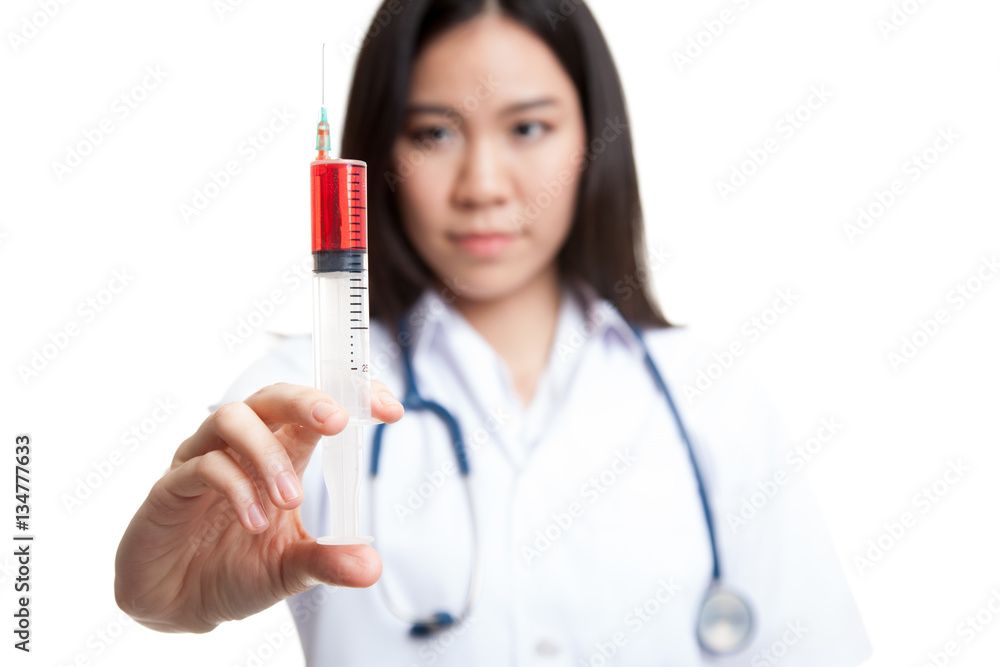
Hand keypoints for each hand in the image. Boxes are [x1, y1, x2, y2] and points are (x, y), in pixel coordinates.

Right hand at [114, 381, 402, 632]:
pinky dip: (235, 488)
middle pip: (272, 397)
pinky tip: (254, 522)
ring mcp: (202, 460)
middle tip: (337, 422)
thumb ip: (328, 563)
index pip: (316, 411)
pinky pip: (201, 466)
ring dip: (267, 454)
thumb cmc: (234, 570)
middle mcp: (241, 447)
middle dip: (307, 401)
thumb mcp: (291, 569)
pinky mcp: (170, 487)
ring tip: (290, 499)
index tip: (391, 409)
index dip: (351, 399)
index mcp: (280, 454)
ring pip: (232, 419)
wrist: (177, 604)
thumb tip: (371, 567)